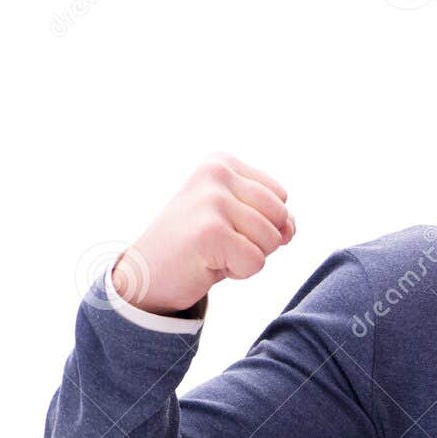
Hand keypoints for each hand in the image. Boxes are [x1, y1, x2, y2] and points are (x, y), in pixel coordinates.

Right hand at [113, 154, 295, 313]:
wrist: (146, 275)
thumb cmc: (198, 248)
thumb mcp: (239, 223)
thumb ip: (273, 218)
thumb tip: (290, 229)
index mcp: (223, 163)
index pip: (280, 197)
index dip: (262, 223)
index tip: (224, 227)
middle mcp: (217, 173)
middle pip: (280, 216)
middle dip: (260, 241)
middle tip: (221, 244)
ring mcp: (212, 200)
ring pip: (271, 240)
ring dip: (247, 257)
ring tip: (213, 253)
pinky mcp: (210, 231)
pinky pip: (256, 261)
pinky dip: (238, 272)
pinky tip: (208, 264)